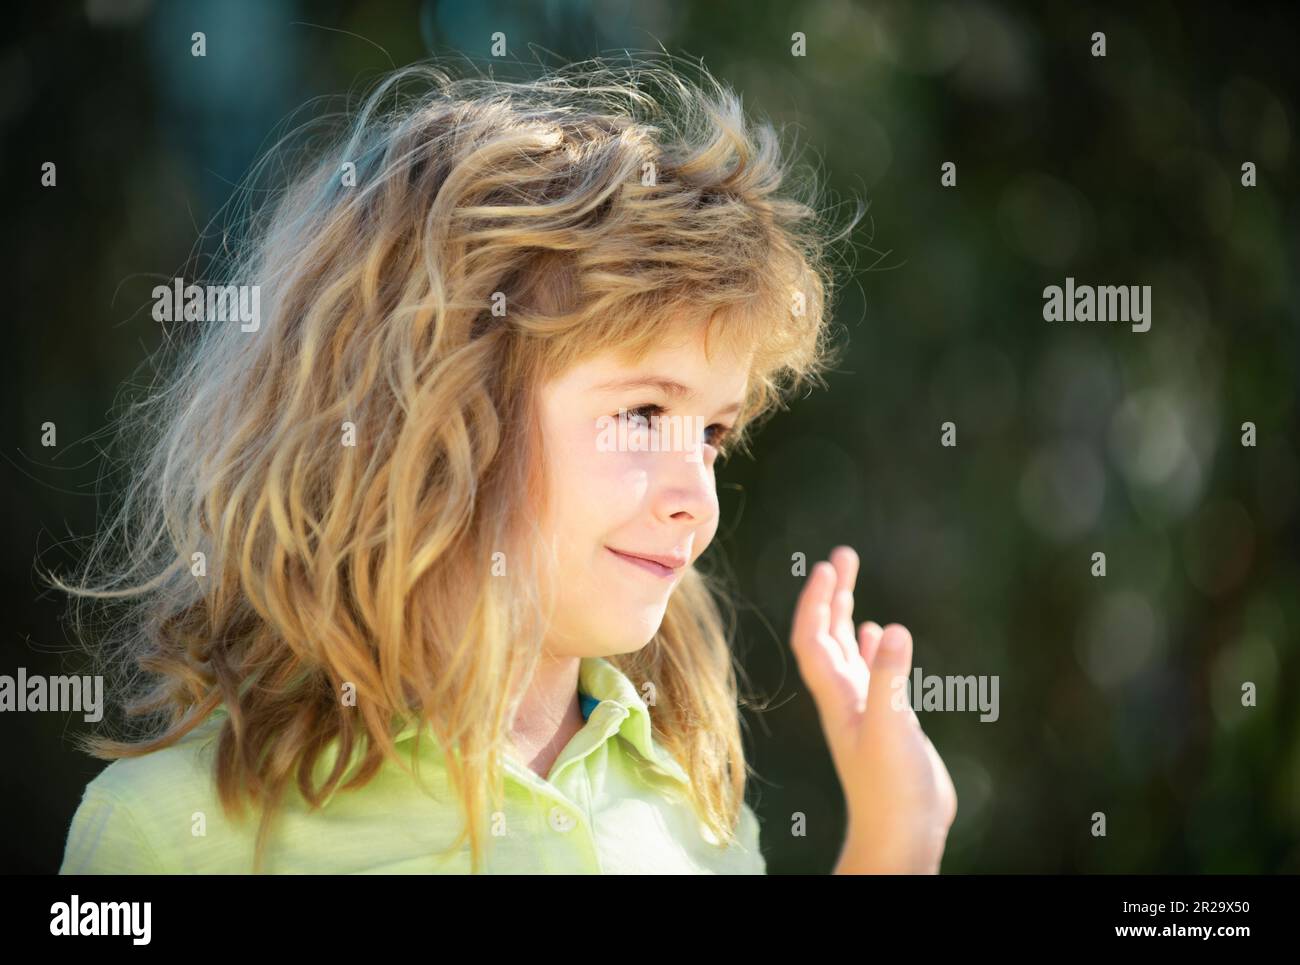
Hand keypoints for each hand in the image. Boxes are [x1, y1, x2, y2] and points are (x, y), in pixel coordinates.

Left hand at [790, 545, 957, 872]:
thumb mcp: (893, 727)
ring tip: (852, 580)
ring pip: (847, 649)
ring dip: (847, 613)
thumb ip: (890, 678)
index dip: (815, 602)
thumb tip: (889, 628)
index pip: (813, 639)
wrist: (903, 831)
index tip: (826, 567)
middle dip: (832, 594)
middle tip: (843, 555)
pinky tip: (878, 632)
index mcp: (837, 695)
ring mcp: (864, 707)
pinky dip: (871, 647)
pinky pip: (871, 671)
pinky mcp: (885, 718)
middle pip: (828, 635)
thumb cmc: (892, 787)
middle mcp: (844, 696)